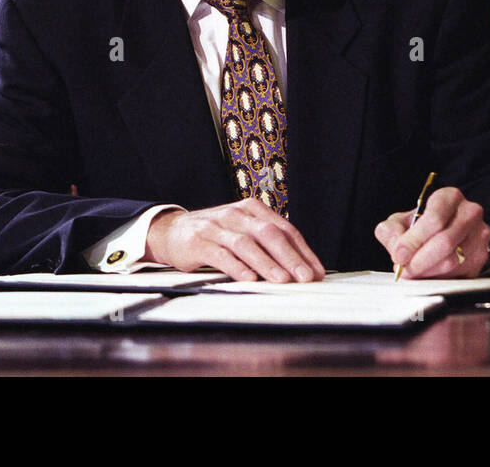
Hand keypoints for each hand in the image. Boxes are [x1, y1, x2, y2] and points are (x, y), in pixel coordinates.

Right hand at [143, 199, 325, 282]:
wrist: (173, 230)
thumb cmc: (216, 234)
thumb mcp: (243, 231)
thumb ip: (267, 244)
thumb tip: (300, 268)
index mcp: (252, 209)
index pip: (284, 229)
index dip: (303, 251)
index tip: (316, 272)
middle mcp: (237, 214)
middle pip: (269, 234)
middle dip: (290, 257)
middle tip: (305, 277)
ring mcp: (217, 227)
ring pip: (247, 244)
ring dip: (267, 264)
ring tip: (283, 280)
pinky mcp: (199, 242)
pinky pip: (222, 255)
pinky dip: (238, 268)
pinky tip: (250, 280)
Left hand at [374, 186, 489, 278]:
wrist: (448, 229)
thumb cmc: (422, 223)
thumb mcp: (402, 220)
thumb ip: (392, 231)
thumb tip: (396, 247)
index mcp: (449, 197)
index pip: (434, 219)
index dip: (414, 240)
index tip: (399, 255)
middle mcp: (469, 213)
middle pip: (445, 242)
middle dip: (419, 260)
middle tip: (404, 269)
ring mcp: (479, 236)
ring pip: (452, 262)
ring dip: (427, 272)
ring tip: (413, 272)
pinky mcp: (481, 258)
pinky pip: (458, 274)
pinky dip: (438, 278)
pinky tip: (428, 274)